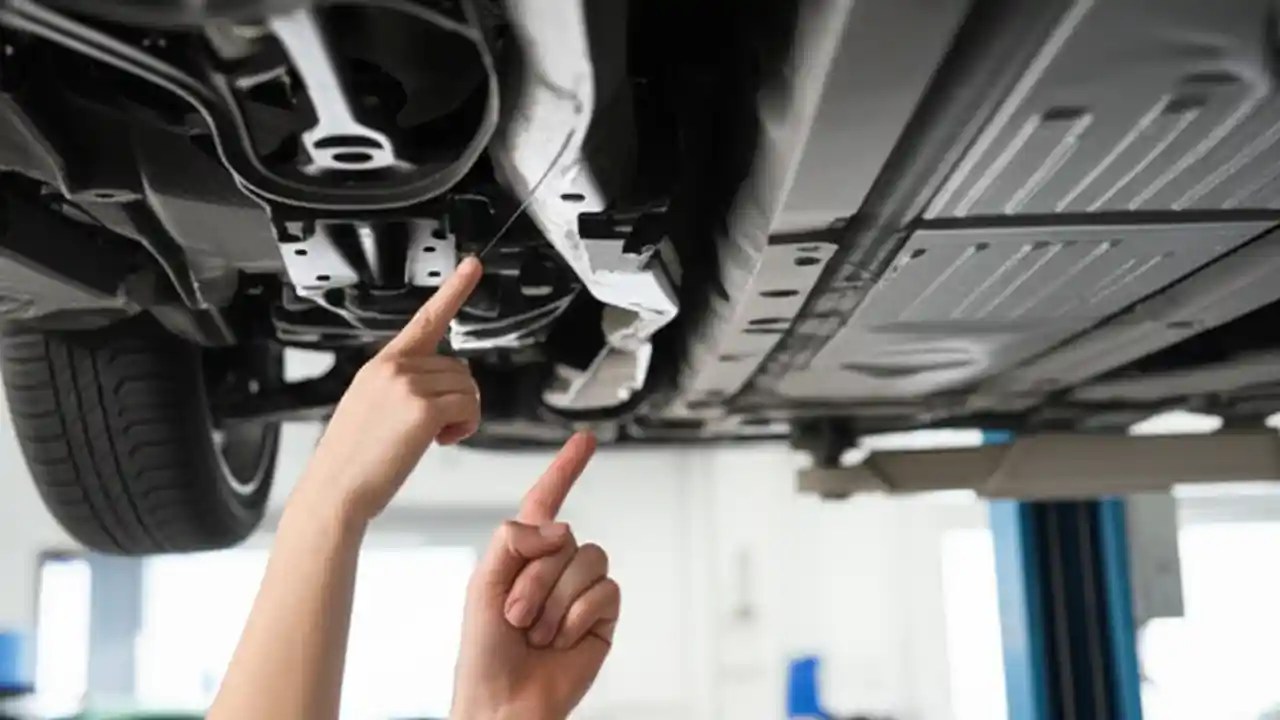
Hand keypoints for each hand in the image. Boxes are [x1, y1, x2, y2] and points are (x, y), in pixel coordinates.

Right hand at [298, 258, 483, 522]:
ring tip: (433, 437)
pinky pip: (469, 407)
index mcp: (382, 364)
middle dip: (457, 398)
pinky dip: (465, 427)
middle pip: (459, 368)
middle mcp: (395, 367)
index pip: (425, 318)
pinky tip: (441, 441)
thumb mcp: (369, 407)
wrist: (335, 490)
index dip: (454, 290)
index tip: (472, 265)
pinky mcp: (424, 408)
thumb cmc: (352, 460)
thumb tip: (438, 390)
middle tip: (434, 428)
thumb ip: (400, 387)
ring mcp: (408, 384)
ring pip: (468, 388)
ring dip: (462, 415)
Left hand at [452, 432, 620, 719]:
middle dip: (537, 578)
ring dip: (556, 601)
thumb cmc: (484, 653)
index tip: (585, 442)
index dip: (566, 469)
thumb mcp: (482, 583)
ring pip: (588, 561)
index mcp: (521, 554)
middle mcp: (553, 567)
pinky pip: (605, 593)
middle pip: (566, 537)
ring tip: (536, 631)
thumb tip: (557, 527)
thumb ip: (513, 539)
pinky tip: (560, 638)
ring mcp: (580, 590)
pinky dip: (577, 616)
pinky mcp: (602, 615)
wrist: (505, 702)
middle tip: (515, 615)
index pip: (546, 500)